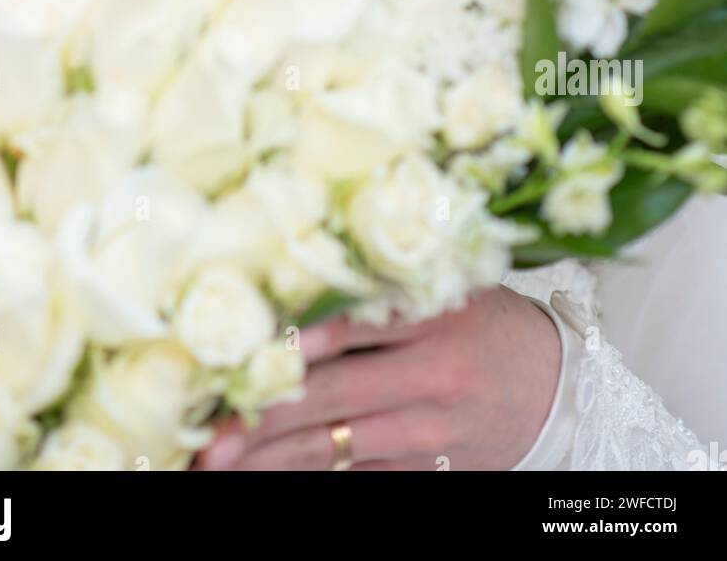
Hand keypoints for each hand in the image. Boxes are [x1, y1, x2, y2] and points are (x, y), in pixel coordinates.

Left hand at [191, 286, 560, 471]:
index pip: (350, 328)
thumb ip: (383, 292)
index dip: (291, 344)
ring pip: (335, 448)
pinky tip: (269, 475)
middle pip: (331, 399)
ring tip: (219, 463)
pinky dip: (311, 476)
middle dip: (262, 420)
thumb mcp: (451, 289)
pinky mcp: (428, 469)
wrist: (559, 387)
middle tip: (207, 436)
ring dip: (272, 459)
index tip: (236, 357)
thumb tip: (297, 298)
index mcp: (435, 319)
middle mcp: (431, 378)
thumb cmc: (490, 323)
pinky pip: (359, 476)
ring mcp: (428, 433)